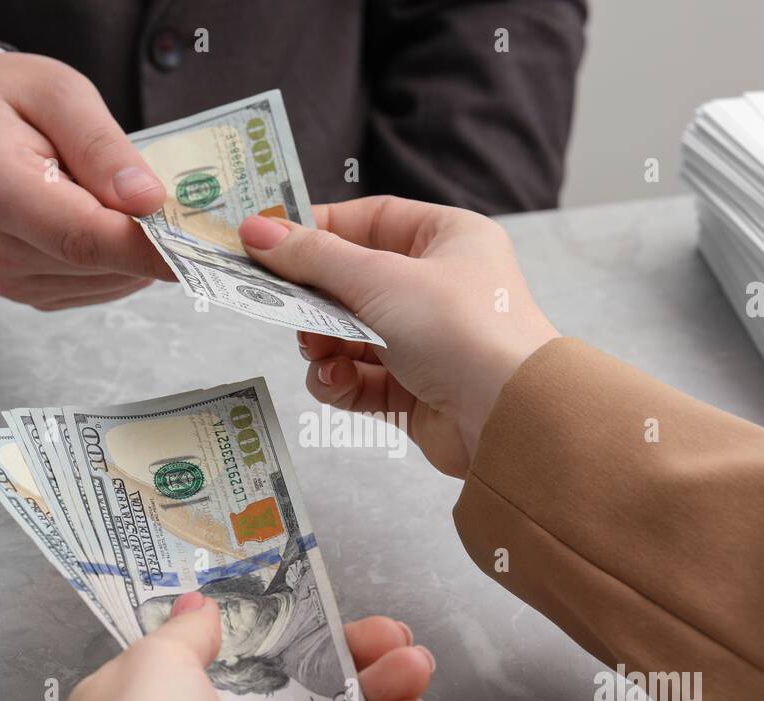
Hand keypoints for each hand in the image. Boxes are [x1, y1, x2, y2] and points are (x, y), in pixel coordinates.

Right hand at [0, 51, 172, 309]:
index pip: (85, 238)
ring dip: (135, 247)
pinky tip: (104, 219)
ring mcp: (10, 279)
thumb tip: (149, 201)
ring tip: (116, 196)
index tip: (201, 241)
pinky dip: (120, 260)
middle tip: (175, 199)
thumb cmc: (2, 103)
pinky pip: (100, 286)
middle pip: (103, 262)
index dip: (149, 247)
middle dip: (152, 238)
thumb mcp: (57, 92)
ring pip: (110, 281)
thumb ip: (102, 145)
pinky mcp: (30, 294)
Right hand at [238, 197, 557, 476]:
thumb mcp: (379, 278)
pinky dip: (342, 382)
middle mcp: (440, 287)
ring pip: (350, 335)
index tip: (267, 243)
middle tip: (282, 305)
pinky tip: (336, 383)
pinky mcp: (417, 392)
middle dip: (315, 299)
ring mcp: (428, 342)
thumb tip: (256, 231)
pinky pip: (362, 379)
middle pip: (353, 282)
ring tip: (318, 350)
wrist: (507, 417)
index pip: (370, 220)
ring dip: (324, 344)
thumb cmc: (460, 329)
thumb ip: (313, 257)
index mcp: (448, 239)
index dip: (318, 230)